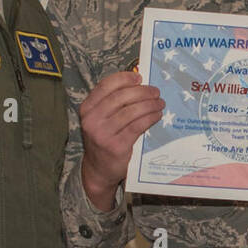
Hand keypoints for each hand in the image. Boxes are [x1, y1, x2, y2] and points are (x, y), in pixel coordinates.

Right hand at [78, 70, 163, 209]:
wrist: (99, 169)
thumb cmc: (104, 139)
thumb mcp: (101, 119)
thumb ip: (113, 102)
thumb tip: (138, 82)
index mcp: (87, 108)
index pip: (106, 85)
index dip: (124, 78)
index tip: (139, 77)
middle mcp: (92, 120)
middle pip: (121, 96)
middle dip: (142, 91)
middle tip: (155, 92)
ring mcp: (103, 133)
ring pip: (131, 111)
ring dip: (150, 104)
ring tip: (160, 103)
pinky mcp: (116, 146)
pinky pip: (138, 126)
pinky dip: (150, 117)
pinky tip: (157, 115)